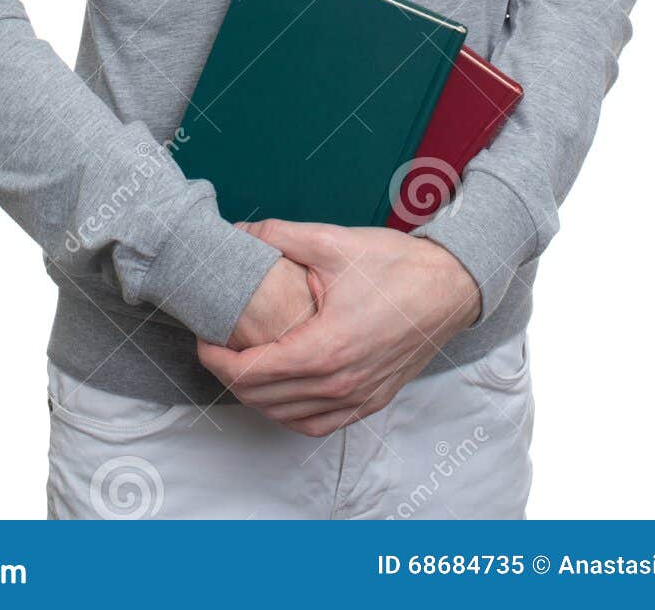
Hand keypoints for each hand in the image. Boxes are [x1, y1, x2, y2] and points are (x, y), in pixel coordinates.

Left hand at [197, 218, 480, 435]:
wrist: (451, 286)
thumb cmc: (397, 265)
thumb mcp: (332, 241)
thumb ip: (278, 236)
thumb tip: (239, 230)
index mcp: (325, 349)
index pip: (251, 373)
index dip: (216, 359)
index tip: (203, 338)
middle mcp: (340, 384)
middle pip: (263, 398)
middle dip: (229, 376)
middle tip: (215, 347)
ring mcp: (358, 398)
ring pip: (288, 417)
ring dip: (256, 398)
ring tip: (240, 367)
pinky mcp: (372, 400)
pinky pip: (318, 424)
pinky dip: (290, 414)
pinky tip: (281, 392)